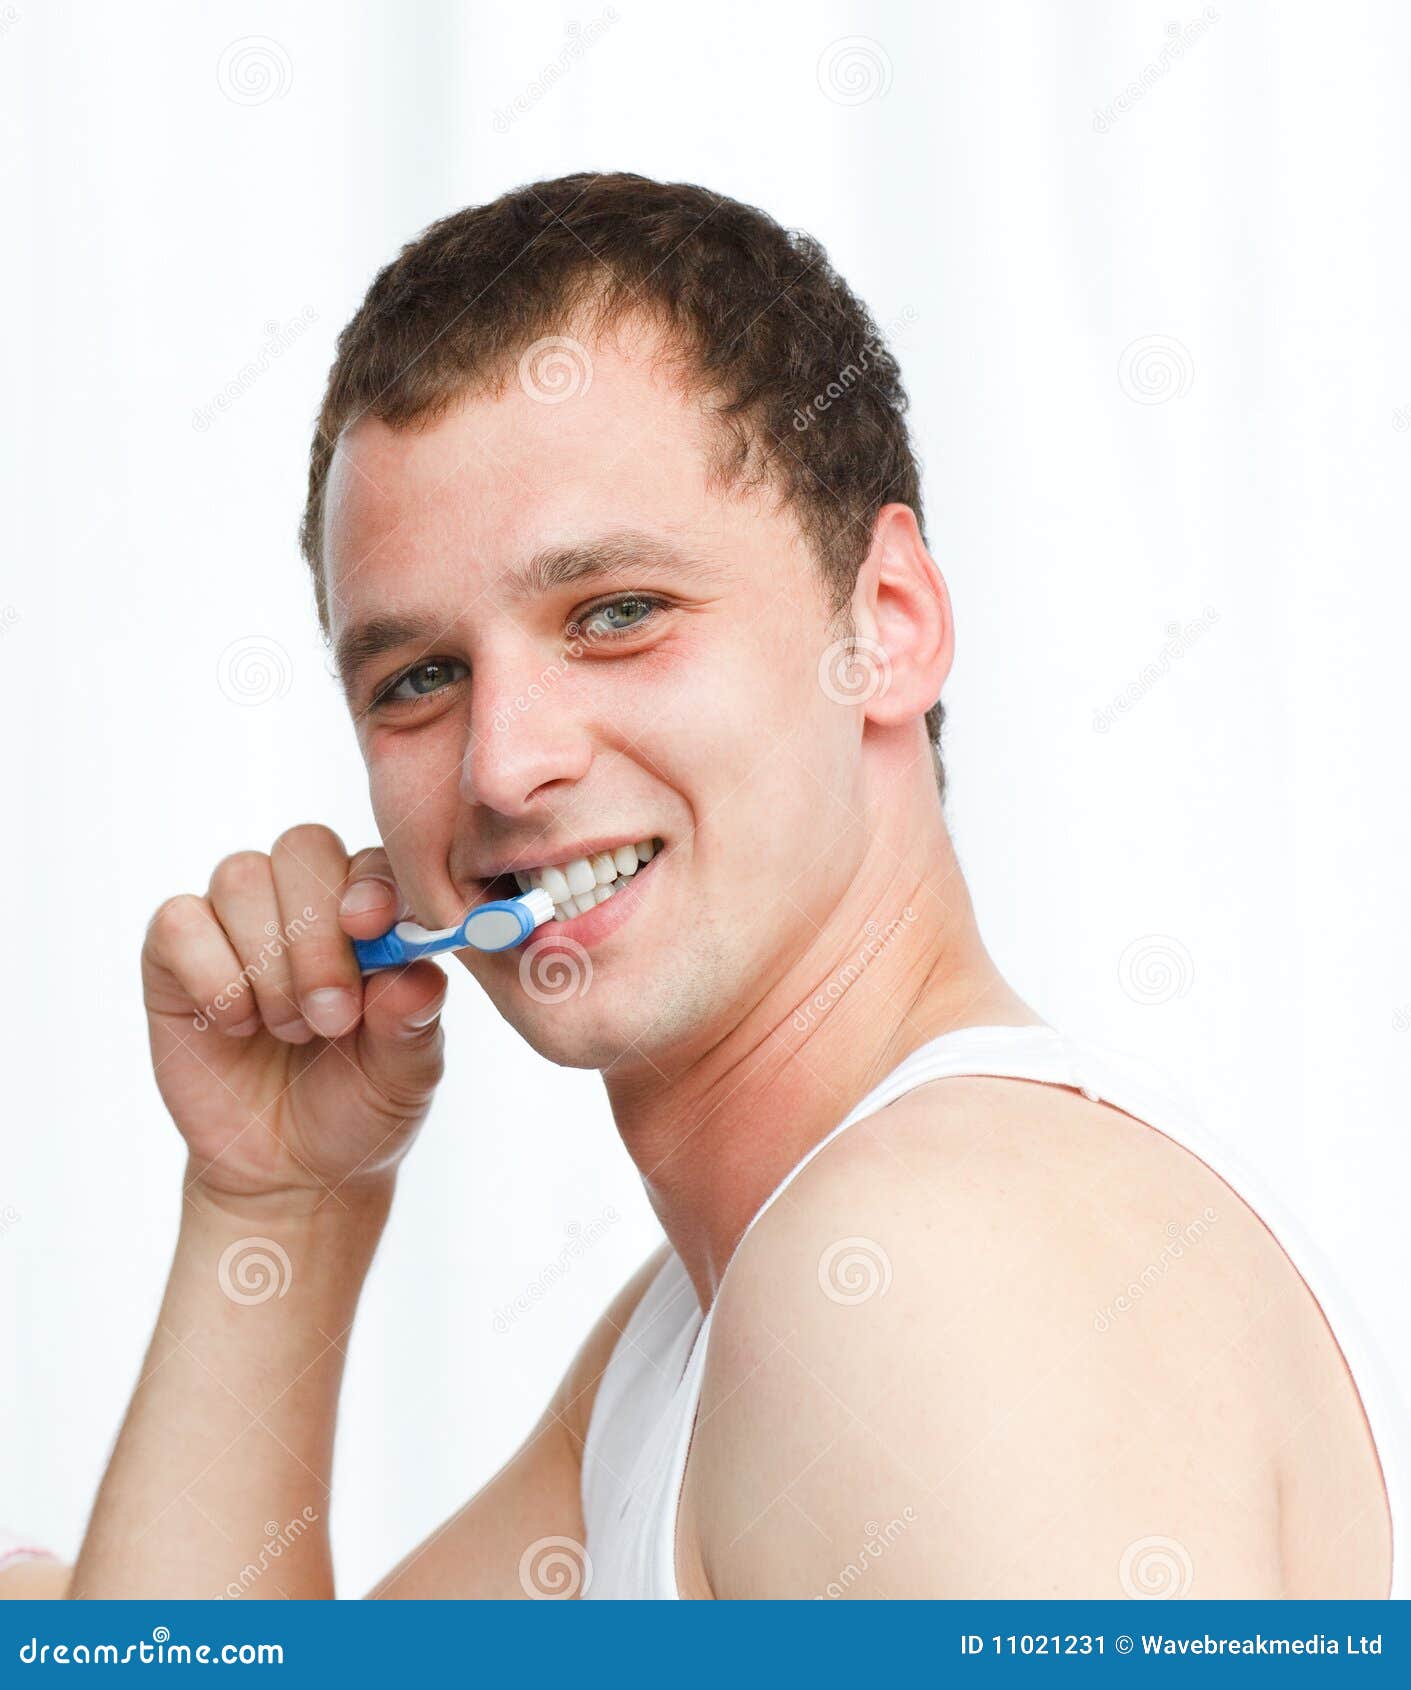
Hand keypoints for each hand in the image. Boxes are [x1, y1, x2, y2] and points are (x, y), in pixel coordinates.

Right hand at [141, 824, 445, 1208]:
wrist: (291, 1168)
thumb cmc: (360, 1103)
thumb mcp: (407, 1073)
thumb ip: (414, 1017)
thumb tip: (413, 974)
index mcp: (373, 913)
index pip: (373, 858)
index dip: (370, 884)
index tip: (370, 928)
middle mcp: (305, 900)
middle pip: (304, 849)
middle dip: (317, 935)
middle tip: (331, 1017)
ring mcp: (238, 919)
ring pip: (241, 877)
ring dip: (268, 963)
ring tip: (290, 1030)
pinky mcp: (175, 953)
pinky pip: (179, 920)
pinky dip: (211, 974)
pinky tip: (236, 1025)